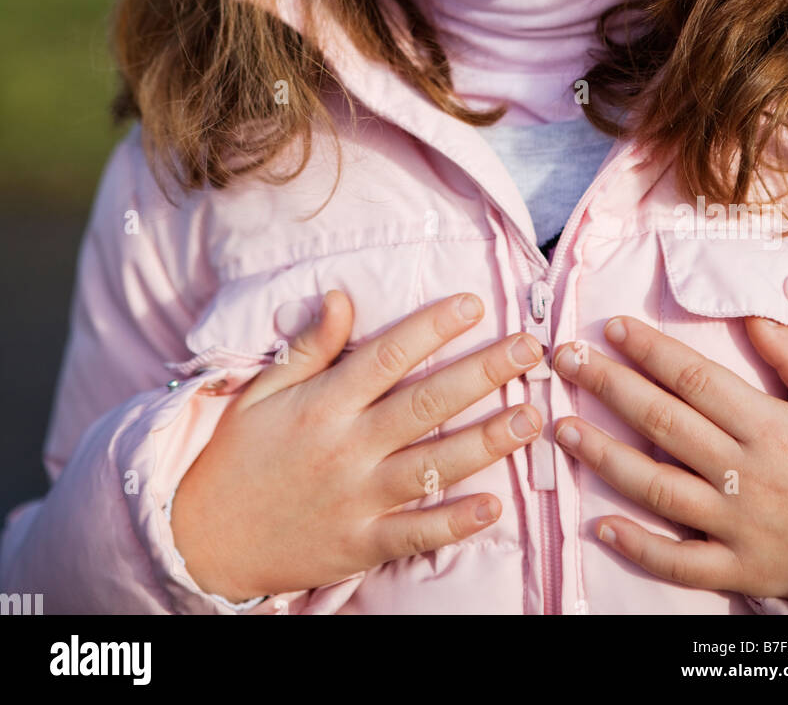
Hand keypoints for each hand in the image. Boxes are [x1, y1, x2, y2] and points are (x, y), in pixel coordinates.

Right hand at [171, 290, 543, 600]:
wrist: (202, 540)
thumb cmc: (236, 457)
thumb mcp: (262, 392)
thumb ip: (309, 347)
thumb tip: (341, 296)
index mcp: (324, 403)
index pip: (388, 355)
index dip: (433, 327)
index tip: (475, 303)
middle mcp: (346, 446)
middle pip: (426, 403)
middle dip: (484, 372)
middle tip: (531, 348)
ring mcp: (356, 498)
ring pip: (433, 464)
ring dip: (487, 441)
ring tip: (531, 416)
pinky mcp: (361, 544)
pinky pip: (416, 532)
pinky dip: (455, 521)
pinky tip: (494, 506)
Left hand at [552, 315, 787, 611]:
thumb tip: (753, 317)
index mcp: (771, 429)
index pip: (696, 379)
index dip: (650, 350)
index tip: (612, 327)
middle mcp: (747, 475)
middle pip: (664, 423)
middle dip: (609, 387)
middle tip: (566, 360)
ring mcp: (738, 526)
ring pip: (658, 489)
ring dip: (604, 457)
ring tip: (561, 428)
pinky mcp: (738, 569)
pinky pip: (680, 563)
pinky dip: (639, 548)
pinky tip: (601, 527)